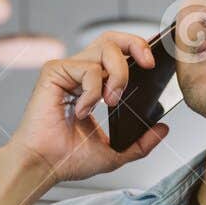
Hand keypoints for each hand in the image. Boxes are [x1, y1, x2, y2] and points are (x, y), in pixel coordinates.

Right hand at [5, 31, 170, 183]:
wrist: (43, 166)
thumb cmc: (67, 159)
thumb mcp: (114, 152)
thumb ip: (140, 143)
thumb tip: (162, 129)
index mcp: (93, 85)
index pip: (118, 54)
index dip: (138, 49)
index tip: (154, 63)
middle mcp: (80, 73)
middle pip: (113, 38)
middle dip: (136, 44)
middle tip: (148, 65)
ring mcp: (67, 70)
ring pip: (106, 48)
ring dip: (118, 75)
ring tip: (111, 102)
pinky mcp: (54, 72)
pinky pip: (88, 69)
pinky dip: (92, 92)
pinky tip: (81, 111)